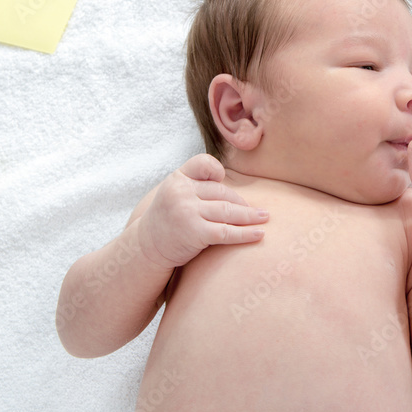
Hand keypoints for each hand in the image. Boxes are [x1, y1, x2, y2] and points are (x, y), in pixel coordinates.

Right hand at [137, 154, 267, 268]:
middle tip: (256, 211)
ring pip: (228, 211)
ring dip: (250, 216)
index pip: (204, 164)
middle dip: (240, 203)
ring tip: (264, 218)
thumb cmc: (168, 219)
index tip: (224, 181)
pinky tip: (259, 234)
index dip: (217, 171)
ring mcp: (187, 211)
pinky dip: (246, 233)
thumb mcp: (175, 193)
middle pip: (222, 192)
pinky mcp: (194, 232)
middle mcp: (182, 192)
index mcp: (178, 178)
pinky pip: (227, 232)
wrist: (147, 247)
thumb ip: (196, 184)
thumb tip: (231, 182)